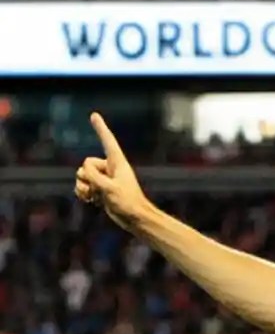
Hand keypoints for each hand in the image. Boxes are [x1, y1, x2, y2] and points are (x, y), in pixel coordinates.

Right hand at [75, 113, 150, 229]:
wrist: (134, 218)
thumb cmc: (127, 202)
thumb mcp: (109, 188)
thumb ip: (94, 176)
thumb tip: (83, 170)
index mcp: (118, 163)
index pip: (107, 141)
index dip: (100, 128)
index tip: (93, 115)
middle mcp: (110, 168)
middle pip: (86, 164)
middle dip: (87, 177)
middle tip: (100, 189)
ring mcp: (104, 178)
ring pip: (81, 176)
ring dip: (84, 187)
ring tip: (96, 197)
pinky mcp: (100, 189)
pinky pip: (82, 186)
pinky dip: (83, 193)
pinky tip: (93, 201)